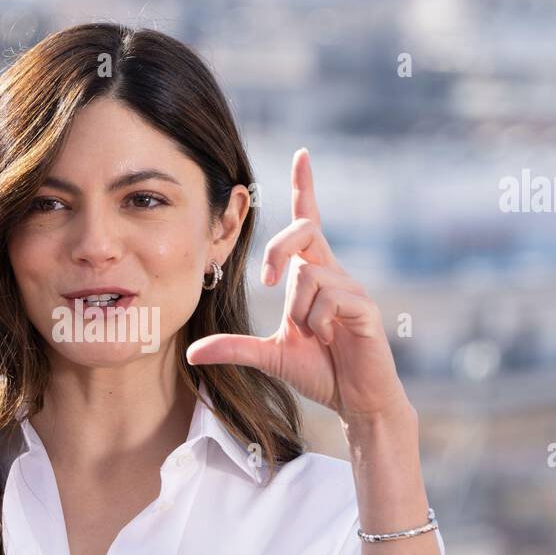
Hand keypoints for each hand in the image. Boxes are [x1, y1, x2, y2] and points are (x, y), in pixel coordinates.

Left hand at [186, 148, 408, 421]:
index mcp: (312, 275)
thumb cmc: (319, 371)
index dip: (304, 188)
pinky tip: (328, 338)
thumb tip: (190, 353)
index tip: (301, 155)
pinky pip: (329, 300)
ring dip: (298, 312)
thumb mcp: (268, 356)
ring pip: (308, 276)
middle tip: (264, 280)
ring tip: (313, 335)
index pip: (308, 222)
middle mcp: (333, 273)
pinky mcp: (365, 308)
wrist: (355, 399)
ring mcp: (352, 288)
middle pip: (304, 231)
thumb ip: (233, 348)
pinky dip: (317, 323)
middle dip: (277, 249)